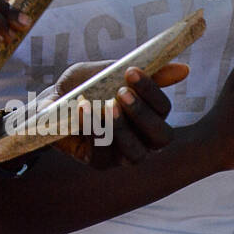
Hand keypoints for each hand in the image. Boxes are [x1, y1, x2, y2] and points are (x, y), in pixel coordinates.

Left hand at [49, 61, 188, 168]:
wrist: (48, 101)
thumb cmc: (84, 86)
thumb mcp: (109, 72)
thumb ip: (143, 72)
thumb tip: (185, 70)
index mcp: (149, 115)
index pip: (164, 109)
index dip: (152, 91)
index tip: (131, 71)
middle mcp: (142, 139)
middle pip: (161, 137)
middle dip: (143, 114)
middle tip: (121, 92)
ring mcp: (122, 155)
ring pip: (137, 152)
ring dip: (121, 128)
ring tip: (104, 106)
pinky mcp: (100, 163)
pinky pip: (104, 155)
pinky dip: (94, 132)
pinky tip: (82, 111)